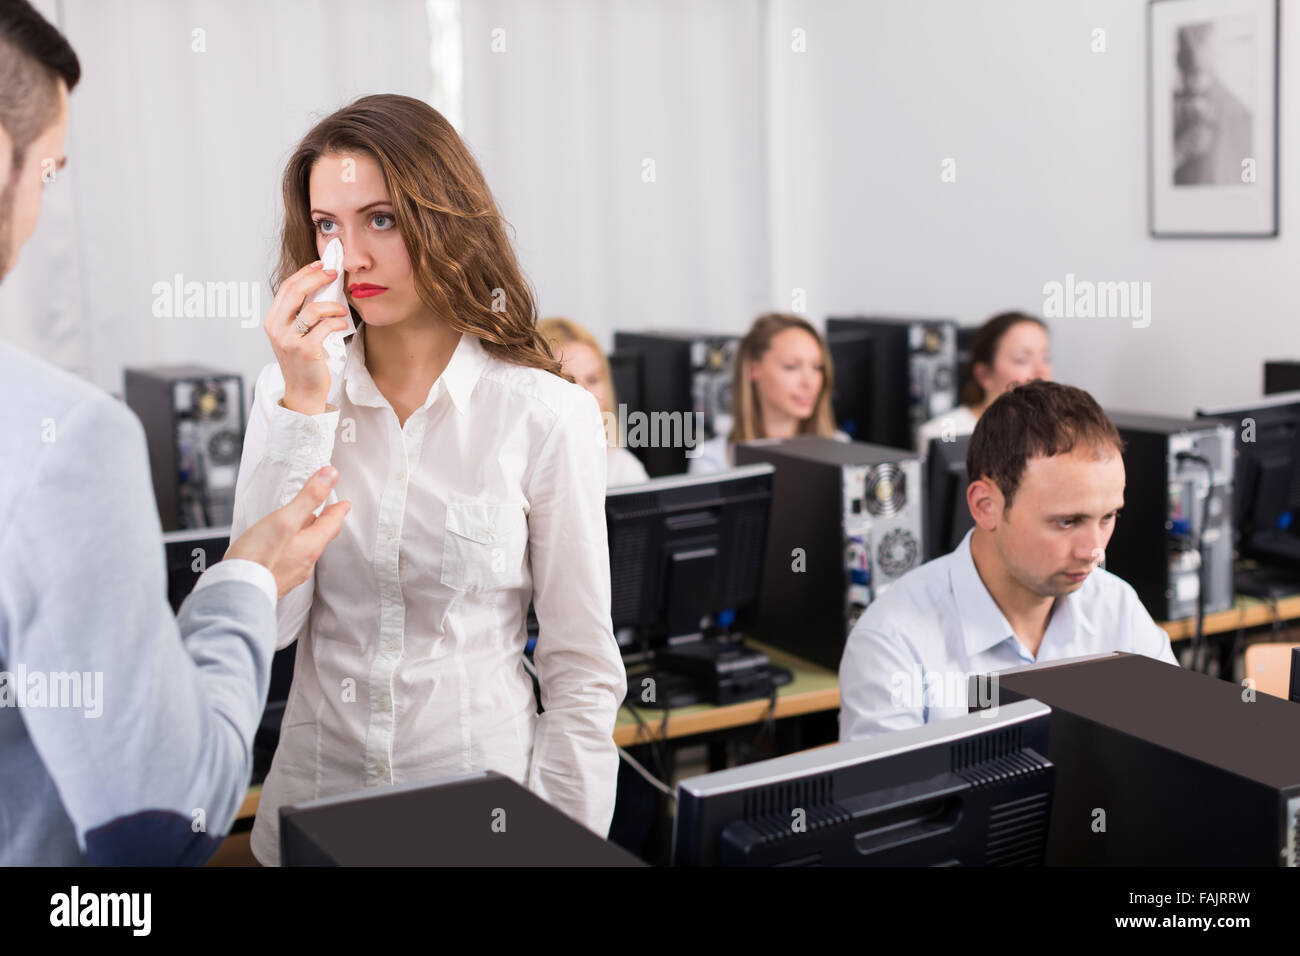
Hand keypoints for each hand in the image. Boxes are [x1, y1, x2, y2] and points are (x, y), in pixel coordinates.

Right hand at [225, 466, 350, 597]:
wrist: (236, 593)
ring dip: (308, 534)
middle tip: (329, 513)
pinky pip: (290, 559)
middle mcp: (304, 562)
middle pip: (319, 537)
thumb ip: (308, 497)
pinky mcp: (275, 580)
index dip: (338, 511)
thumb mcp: (286, 519)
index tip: (345, 504)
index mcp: (310, 546)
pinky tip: (280, 547)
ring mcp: (289, 573)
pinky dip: (292, 547)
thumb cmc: (258, 558)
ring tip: (305, 525)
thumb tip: (330, 475)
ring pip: (304, 549)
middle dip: (325, 523)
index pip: (331, 524)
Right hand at [263, 260, 351, 414]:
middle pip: (295, 291)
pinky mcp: (305, 351)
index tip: (320, 264)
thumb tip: (319, 288)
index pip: (286, 288)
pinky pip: (325, 327)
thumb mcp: (295, 335)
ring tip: (342, 310)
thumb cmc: (304, 363)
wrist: (303, 393)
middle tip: (334, 273)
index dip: (304, 273)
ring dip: (333, 305)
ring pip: (312, 309)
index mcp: (272, 321)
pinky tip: (343, 325)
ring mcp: (289, 340)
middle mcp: (276, 329)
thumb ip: (300, 314)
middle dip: (316, 277)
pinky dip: (337, 323)